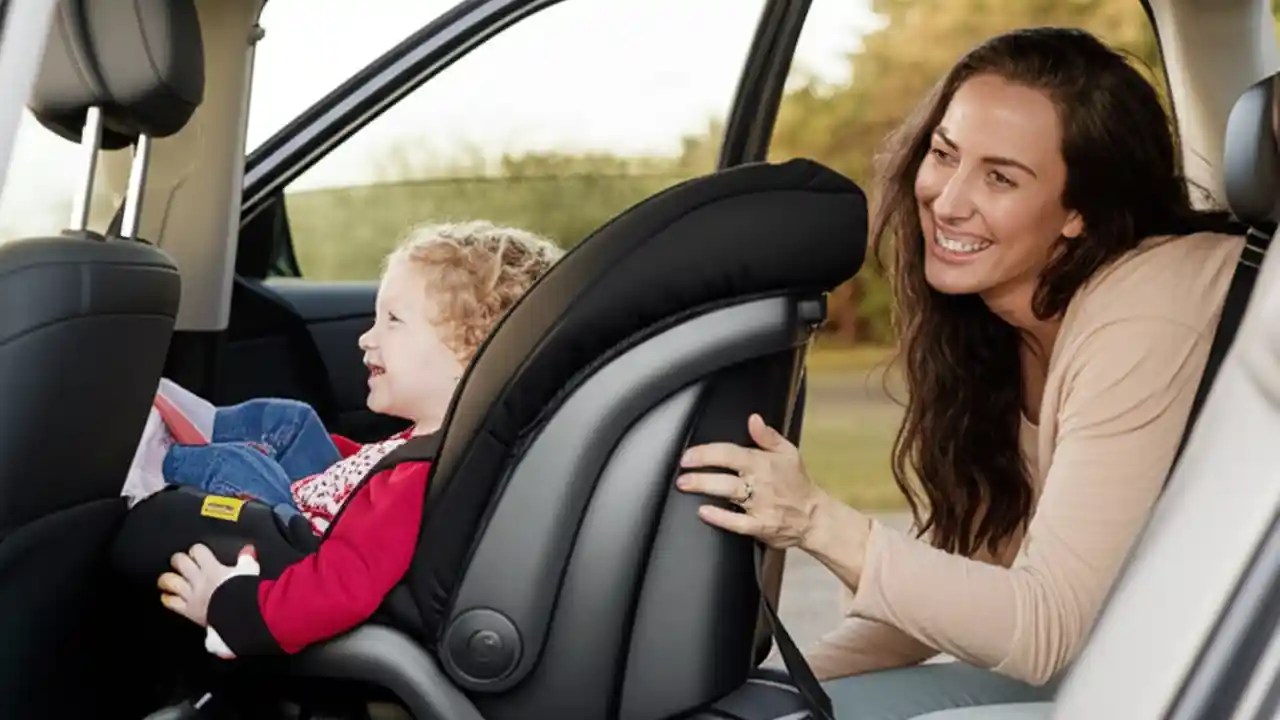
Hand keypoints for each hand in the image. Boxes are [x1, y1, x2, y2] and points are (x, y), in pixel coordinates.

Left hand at [158, 543, 251, 627]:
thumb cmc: (245, 593)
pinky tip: (166, 597)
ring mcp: (191, 594)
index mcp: (212, 568)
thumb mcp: (250, 572)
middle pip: (180, 562)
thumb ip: (246, 559)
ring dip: (167, 579)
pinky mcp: (188, 610)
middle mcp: (198, 578)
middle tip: (180, 562)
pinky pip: (171, 602)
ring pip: (170, 581)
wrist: (238, 614)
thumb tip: (248, 550)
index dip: (197, 550)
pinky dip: (167, 599)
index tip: (198, 553)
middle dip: (178, 560)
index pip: (198, 550)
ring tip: (166, 579)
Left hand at [676, 413, 827, 549]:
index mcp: (764, 463)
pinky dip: (720, 517)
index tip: (688, 455)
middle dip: (700, 473)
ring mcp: (760, 506)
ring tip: (685, 485)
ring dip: (705, 488)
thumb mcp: (788, 453)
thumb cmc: (798, 483)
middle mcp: (761, 483)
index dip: (706, 453)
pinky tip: (704, 512)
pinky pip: (737, 523)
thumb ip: (767, 436)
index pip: (730, 453)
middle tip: (681, 473)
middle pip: (726, 475)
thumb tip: (753, 419)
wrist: (814, 517)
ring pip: (728, 495)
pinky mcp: (761, 526)